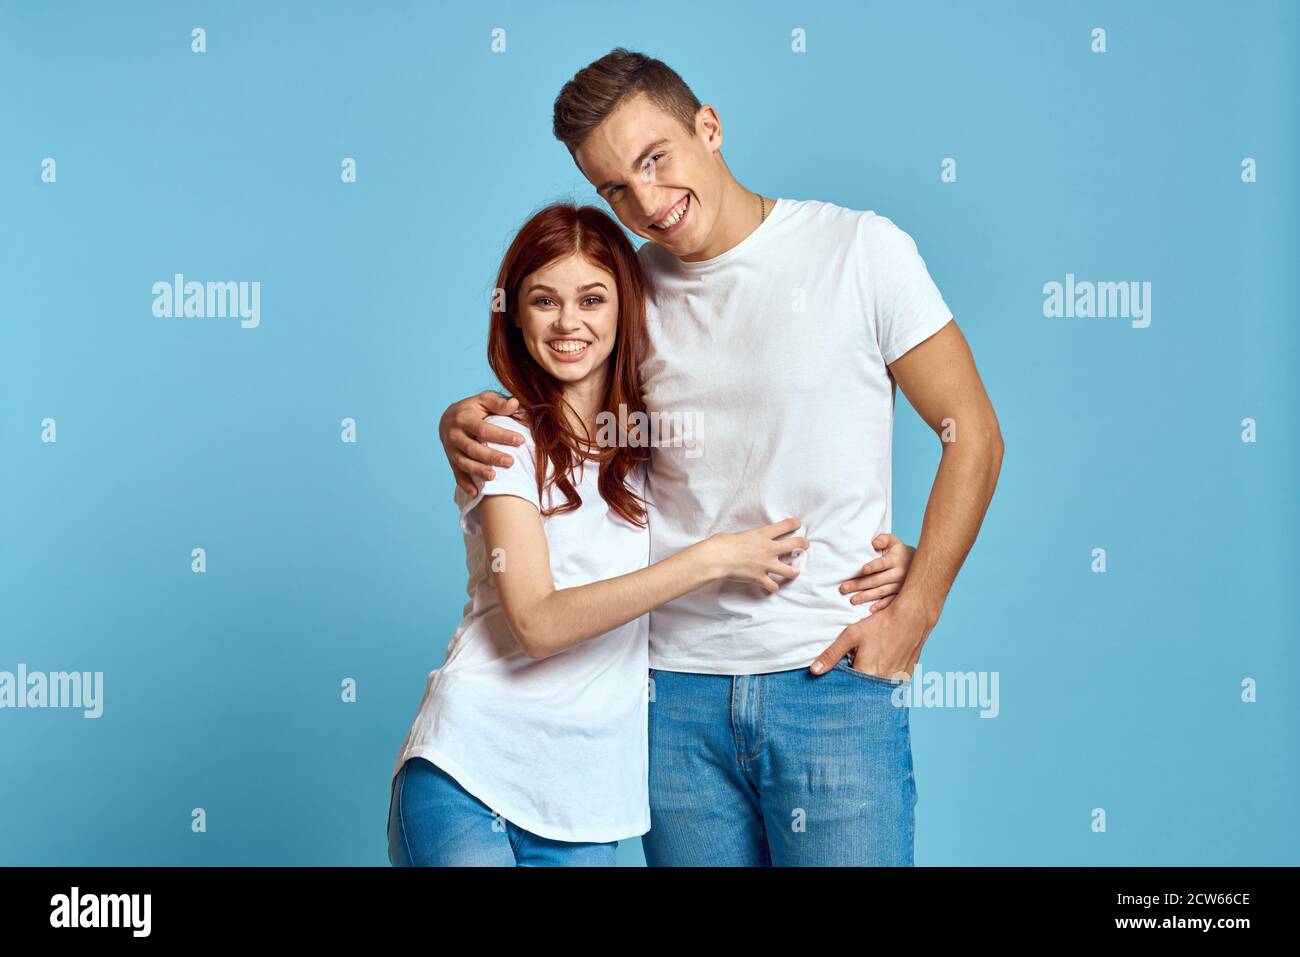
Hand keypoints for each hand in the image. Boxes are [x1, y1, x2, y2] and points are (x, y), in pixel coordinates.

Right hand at [439, 391, 526, 496]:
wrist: (448, 419)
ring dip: (478, 471)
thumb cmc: (473, 409)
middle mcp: (454, 435)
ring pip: (464, 463)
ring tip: (494, 478)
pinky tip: (476, 493)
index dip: (502, 435)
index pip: (483, 429)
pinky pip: (457, 474)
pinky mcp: (451, 461)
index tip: (520, 440)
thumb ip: (498, 402)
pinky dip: (465, 485)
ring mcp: (451, 449)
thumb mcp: (484, 400)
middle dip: (491, 456)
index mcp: (464, 418)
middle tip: (511, 462)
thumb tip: (515, 403)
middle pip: (473, 448)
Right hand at [695, 517, 809, 593]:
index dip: (795, 524)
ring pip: (791, 570)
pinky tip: (772, 585)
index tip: (797, 524)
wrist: (715, 558)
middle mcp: (768, 548)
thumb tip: (746, 540)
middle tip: (805, 544)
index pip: (786, 525)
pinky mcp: (760, 578)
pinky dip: (773, 587)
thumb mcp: (738, 534)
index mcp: (762, 534)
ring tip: (794, 571)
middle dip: (803, 544)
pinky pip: (773, 586)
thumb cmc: (721, 544)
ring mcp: (766, 564)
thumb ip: (748, 537)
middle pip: (795, 544)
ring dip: (794, 571)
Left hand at [808, 600, 932, 679]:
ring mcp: (897, 680)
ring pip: (878, 688)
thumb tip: (814, 671)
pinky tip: (881, 669)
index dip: (842, 685)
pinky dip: (884, 680)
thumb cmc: (881, 624)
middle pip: (864, 689)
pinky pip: (891, 684)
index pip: (848, 688)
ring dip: (870, 683)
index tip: (837, 682)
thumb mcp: (851, 635)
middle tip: (853, 675)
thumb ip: (832, 655)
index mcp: (868, 673)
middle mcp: (884, 681)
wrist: (913, 617)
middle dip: (856, 685)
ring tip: (867, 671)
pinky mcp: (906, 676)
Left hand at [838, 532, 914, 611]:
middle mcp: (899, 573)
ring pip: (881, 592)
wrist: (918, 564)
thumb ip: (883, 539)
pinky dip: (881, 606)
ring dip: (866, 596)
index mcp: (895, 559)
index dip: (873, 566)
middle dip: (859, 584)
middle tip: (844, 588)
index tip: (863, 570)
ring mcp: (900, 585)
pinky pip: (891, 601)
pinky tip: (870, 610)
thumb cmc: (898, 551)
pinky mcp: (900, 594)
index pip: (883, 563)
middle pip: (877, 580)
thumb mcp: (893, 541)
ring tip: (852, 600)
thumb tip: (874, 543)